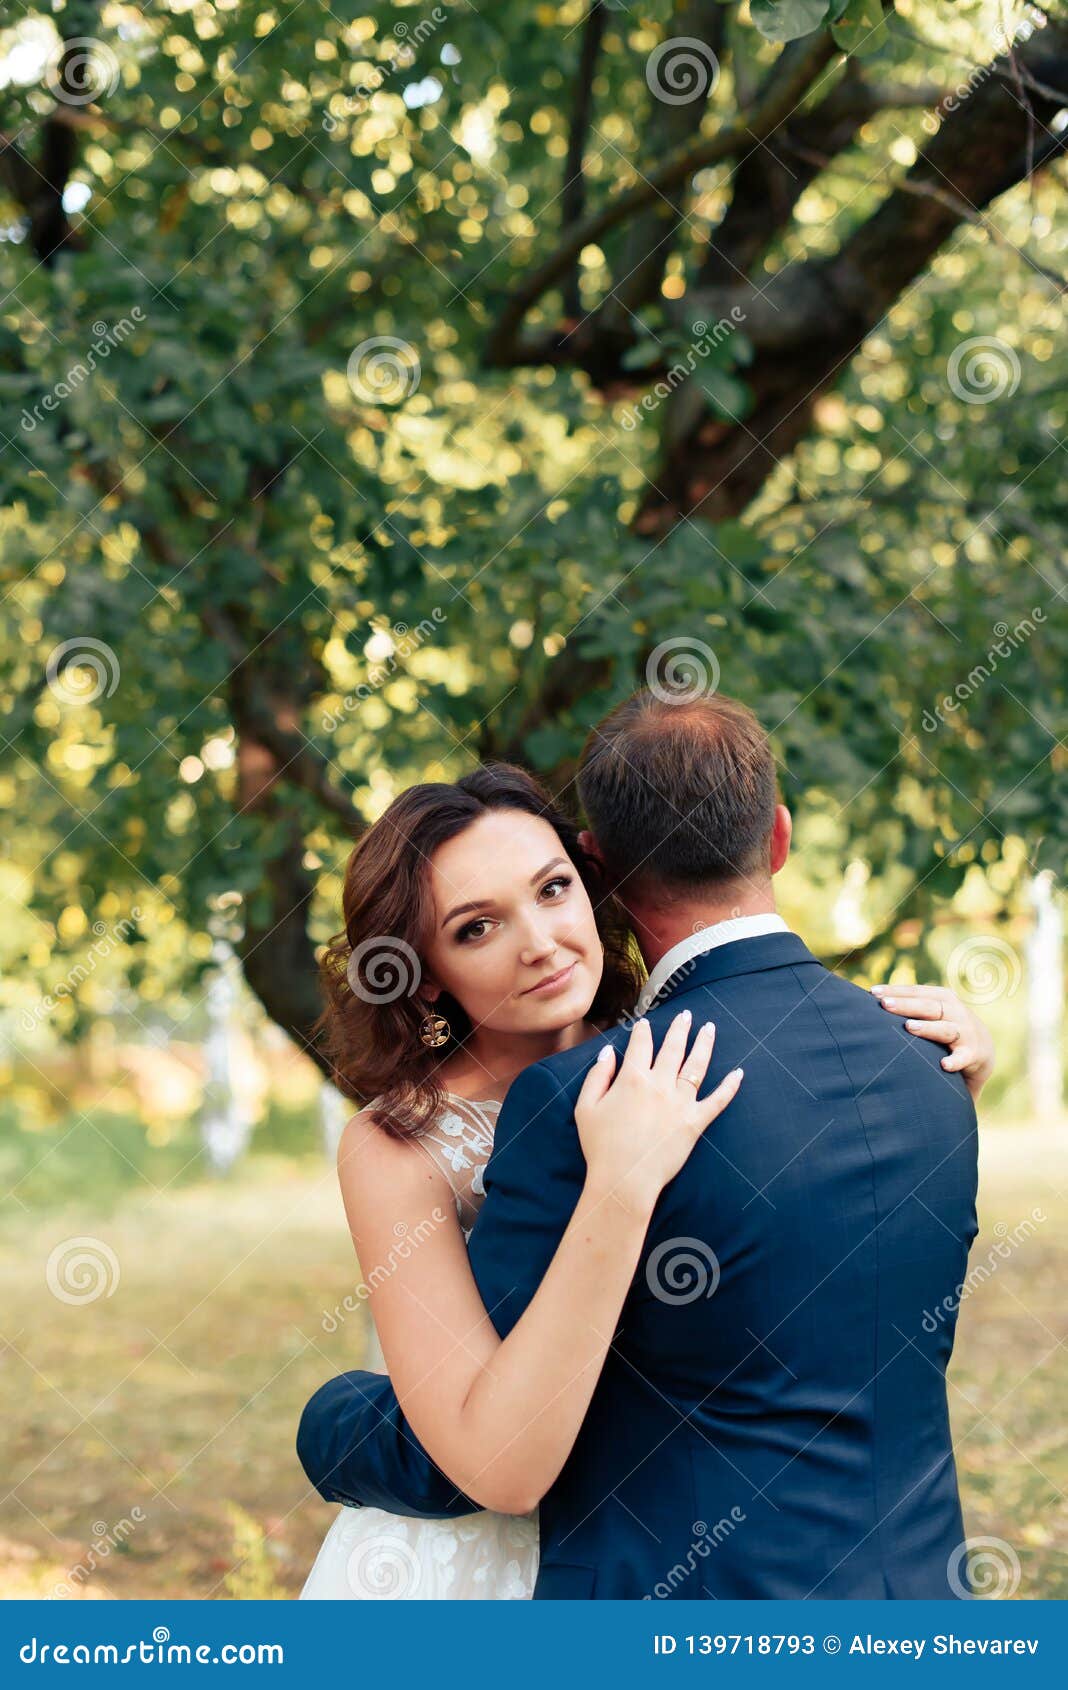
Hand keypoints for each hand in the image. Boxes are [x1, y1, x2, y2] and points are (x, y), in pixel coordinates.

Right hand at [575, 1010, 742, 1214]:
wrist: (624, 1180)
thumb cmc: (600, 1146)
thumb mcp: (586, 1107)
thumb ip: (597, 1076)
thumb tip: (608, 1052)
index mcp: (632, 1079)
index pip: (641, 1045)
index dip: (643, 1031)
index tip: (645, 1023)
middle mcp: (659, 1085)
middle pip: (673, 1049)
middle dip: (680, 1028)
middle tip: (687, 1015)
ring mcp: (680, 1103)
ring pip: (696, 1066)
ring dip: (704, 1045)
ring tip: (710, 1029)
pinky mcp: (695, 1123)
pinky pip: (717, 1101)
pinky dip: (729, 1087)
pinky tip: (739, 1073)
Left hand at [870, 982, 994, 1099]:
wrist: (982, 1050)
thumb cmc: (946, 1027)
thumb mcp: (932, 1013)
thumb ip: (909, 1007)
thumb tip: (871, 1000)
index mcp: (943, 999)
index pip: (917, 992)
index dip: (896, 991)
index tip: (872, 993)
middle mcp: (955, 1012)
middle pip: (929, 1007)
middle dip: (906, 1005)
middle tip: (885, 1005)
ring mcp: (965, 1033)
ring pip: (945, 1029)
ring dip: (928, 1028)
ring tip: (909, 1027)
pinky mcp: (973, 1055)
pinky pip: (963, 1058)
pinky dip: (955, 1061)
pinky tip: (944, 1065)